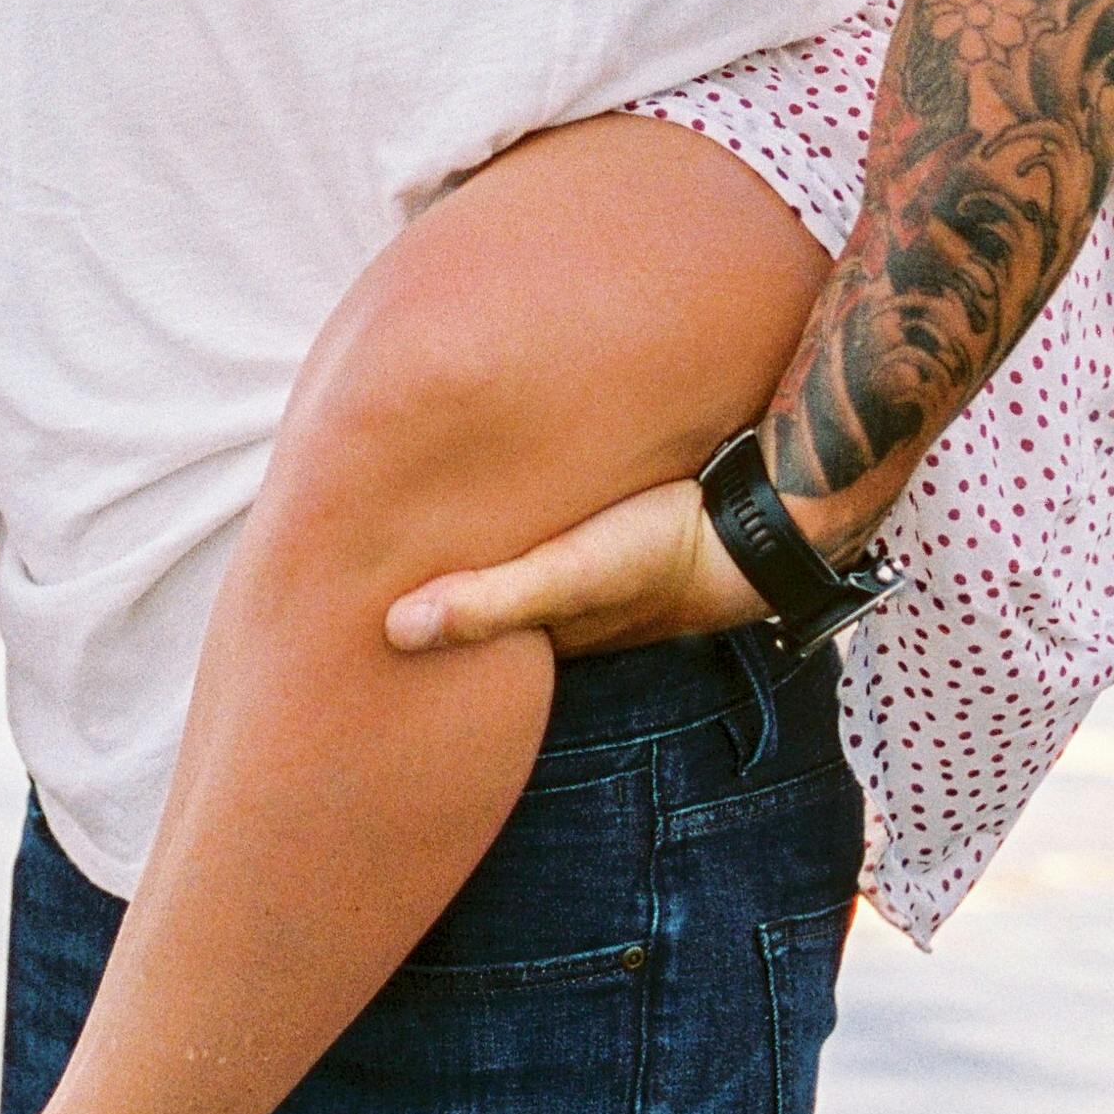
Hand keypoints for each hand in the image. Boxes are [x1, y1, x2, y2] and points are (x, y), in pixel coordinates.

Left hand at [384, 477, 765, 659]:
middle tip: (363, 554)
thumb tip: (393, 630)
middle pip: (485, 599)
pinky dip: (523, 512)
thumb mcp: (571, 576)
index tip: (346, 609)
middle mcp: (565, 611)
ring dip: (481, 543)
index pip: (461, 637)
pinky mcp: (618, 526)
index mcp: (545, 635)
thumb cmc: (663, 549)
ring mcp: (595, 571)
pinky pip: (552, 522)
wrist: (767, 521)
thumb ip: (492, 601)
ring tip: (415, 506)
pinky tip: (504, 476)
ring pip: (519, 560)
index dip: (412, 623)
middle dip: (436, 583)